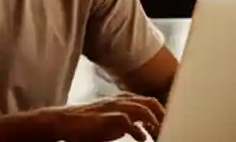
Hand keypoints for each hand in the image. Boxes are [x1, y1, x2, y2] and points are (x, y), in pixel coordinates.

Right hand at [41, 92, 164, 141]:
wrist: (65, 122)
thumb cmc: (88, 123)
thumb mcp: (112, 119)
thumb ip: (129, 121)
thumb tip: (144, 131)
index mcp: (123, 99)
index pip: (150, 101)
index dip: (162, 113)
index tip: (169, 126)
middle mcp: (121, 100)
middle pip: (151, 103)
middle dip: (163, 116)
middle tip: (170, 130)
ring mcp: (115, 107)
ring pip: (144, 110)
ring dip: (154, 124)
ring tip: (159, 136)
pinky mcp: (109, 118)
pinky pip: (130, 124)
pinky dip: (139, 133)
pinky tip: (142, 140)